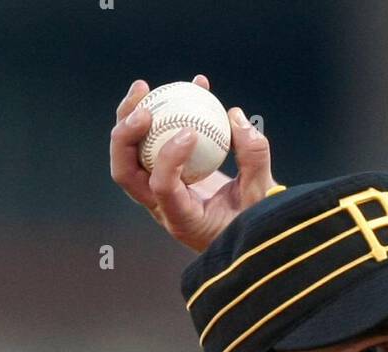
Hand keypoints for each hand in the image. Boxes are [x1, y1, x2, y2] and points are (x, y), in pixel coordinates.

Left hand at [109, 75, 278, 252]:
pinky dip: (155, 115)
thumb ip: (254, 158)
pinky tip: (178, 87)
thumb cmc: (255, 218)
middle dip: (125, 138)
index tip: (192, 131)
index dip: (170, 157)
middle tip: (146, 109)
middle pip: (126, 173)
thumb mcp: (262, 195)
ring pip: (128, 156)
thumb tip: (234, 115)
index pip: (163, 188)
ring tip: (143, 86)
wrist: (246, 227)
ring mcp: (156, 192)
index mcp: (183, 221)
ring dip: (128, 119)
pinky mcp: (161, 174)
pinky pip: (148, 142)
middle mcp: (161, 207)